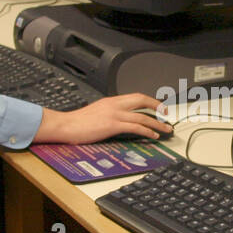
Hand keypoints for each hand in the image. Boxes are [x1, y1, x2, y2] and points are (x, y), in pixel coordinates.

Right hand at [35, 94, 173, 143]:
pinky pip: (136, 127)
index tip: (157, 107)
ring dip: (157, 123)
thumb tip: (119, 120)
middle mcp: (114, 105)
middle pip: (142, 100)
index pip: (135, 96)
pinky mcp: (112, 125)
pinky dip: (147, 131)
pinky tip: (153, 136)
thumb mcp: (96, 113)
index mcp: (111, 101)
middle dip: (158, 107)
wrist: (65, 125)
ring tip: (165, 129)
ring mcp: (114, 114)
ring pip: (142, 116)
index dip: (149, 101)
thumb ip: (109, 113)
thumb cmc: (77, 123)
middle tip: (167, 114)